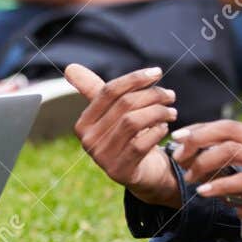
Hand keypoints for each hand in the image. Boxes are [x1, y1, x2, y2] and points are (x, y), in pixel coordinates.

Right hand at [65, 63, 179, 207]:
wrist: (142, 174)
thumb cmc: (128, 138)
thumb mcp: (112, 113)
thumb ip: (95, 91)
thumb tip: (70, 67)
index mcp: (83, 123)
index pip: (108, 91)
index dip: (134, 79)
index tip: (157, 72)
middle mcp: (88, 141)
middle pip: (124, 105)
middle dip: (152, 95)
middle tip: (170, 96)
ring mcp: (102, 158)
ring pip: (133, 122)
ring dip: (158, 112)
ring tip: (172, 112)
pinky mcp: (120, 171)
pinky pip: (141, 144)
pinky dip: (157, 132)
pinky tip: (165, 128)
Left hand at [170, 120, 241, 215]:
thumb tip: (232, 191)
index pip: (224, 125)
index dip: (199, 130)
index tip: (179, 138)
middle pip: (221, 131)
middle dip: (194, 140)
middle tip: (177, 153)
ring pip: (227, 151)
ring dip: (203, 164)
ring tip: (189, 178)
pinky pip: (241, 178)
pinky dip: (219, 184)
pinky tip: (205, 192)